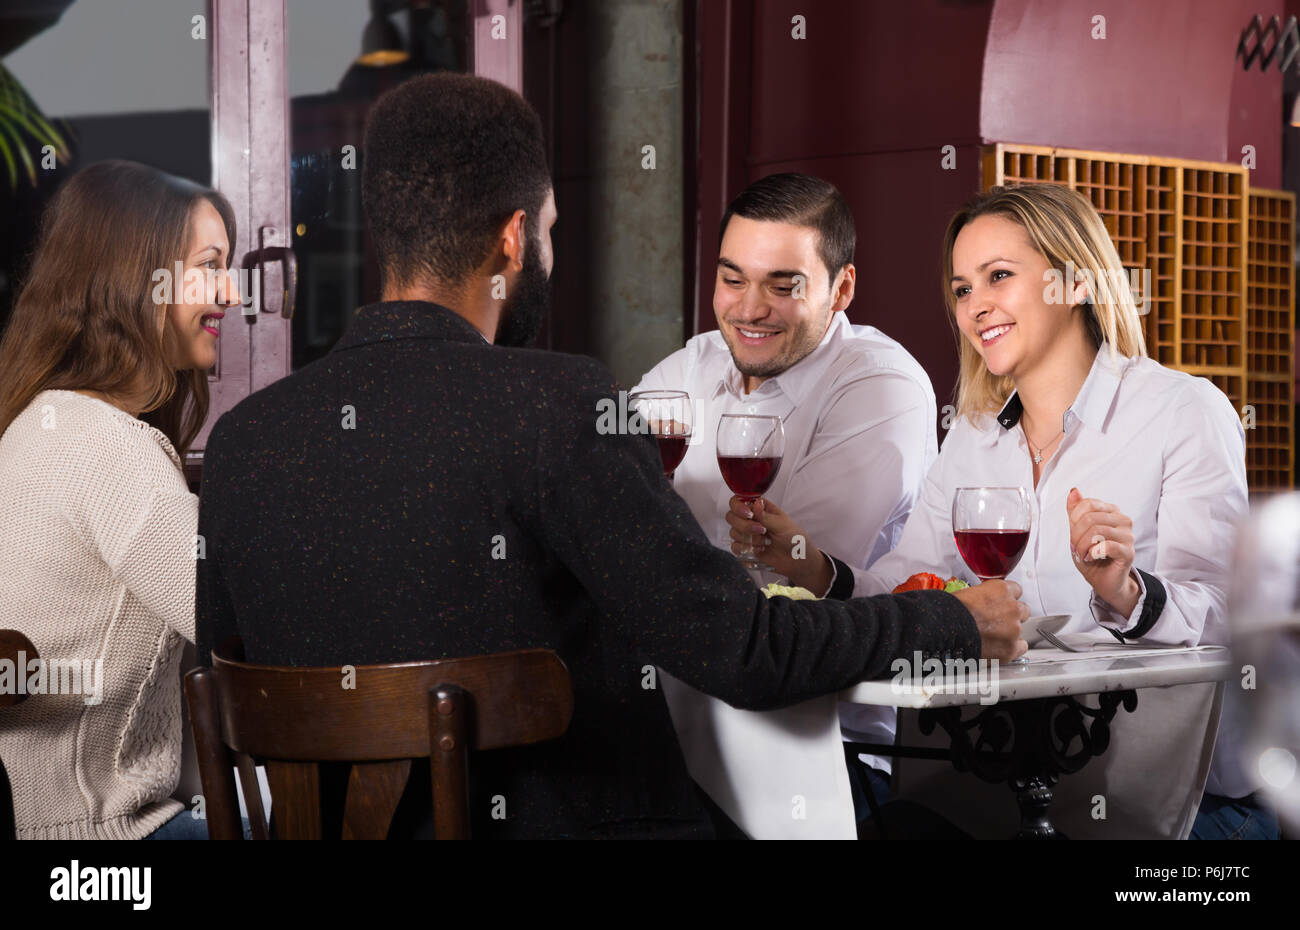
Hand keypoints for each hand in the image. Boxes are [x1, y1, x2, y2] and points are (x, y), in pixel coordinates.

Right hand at [724, 496, 831, 592]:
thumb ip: (766, 515)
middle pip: (731, 517)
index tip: (749, 515)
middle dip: (745, 526)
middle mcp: (749, 519)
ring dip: (751, 539)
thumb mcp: (782, 524)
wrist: (796, 560)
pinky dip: (747, 549)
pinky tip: (760, 550)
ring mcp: (746, 534)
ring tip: (767, 543)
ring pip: (733, 532)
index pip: (738, 501)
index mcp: (759, 508)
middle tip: (762, 531)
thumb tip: (756, 503)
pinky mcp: (745, 547)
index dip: (738, 507)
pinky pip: (735, 547)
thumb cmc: (793, 538)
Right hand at [951, 580, 1028, 661]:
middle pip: (1022, 610)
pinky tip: (1000, 648)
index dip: (1007, 599)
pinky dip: (1012, 649)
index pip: (1016, 590)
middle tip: (997, 621)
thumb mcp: (966, 594)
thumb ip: (982, 597)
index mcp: (1000, 590)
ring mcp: (1013, 629)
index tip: (1001, 604)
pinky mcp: (1010, 648)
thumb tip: (981, 604)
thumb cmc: (949, 611)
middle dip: (1011, 615)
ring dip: (1010, 632)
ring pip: (1021, 629)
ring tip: (993, 637)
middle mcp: (1011, 608)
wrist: (945, 630)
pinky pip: (1021, 648)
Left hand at [1066, 488, 1139, 615]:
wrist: (1103, 580)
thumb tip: (1074, 491)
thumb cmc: (1090, 555)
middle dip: (1076, 536)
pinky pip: (1107, 546)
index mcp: (1110, 511)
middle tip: (1077, 549)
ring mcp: (1128, 535)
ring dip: (1082, 546)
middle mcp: (1122, 520)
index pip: (1087, 504)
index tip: (1074, 535)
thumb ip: (1075, 512)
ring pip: (1097, 531)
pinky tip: (1092, 557)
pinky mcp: (1129, 552)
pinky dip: (1093, 553)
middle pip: (1090, 518)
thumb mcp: (1077, 532)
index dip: (1074, 520)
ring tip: (1083, 555)